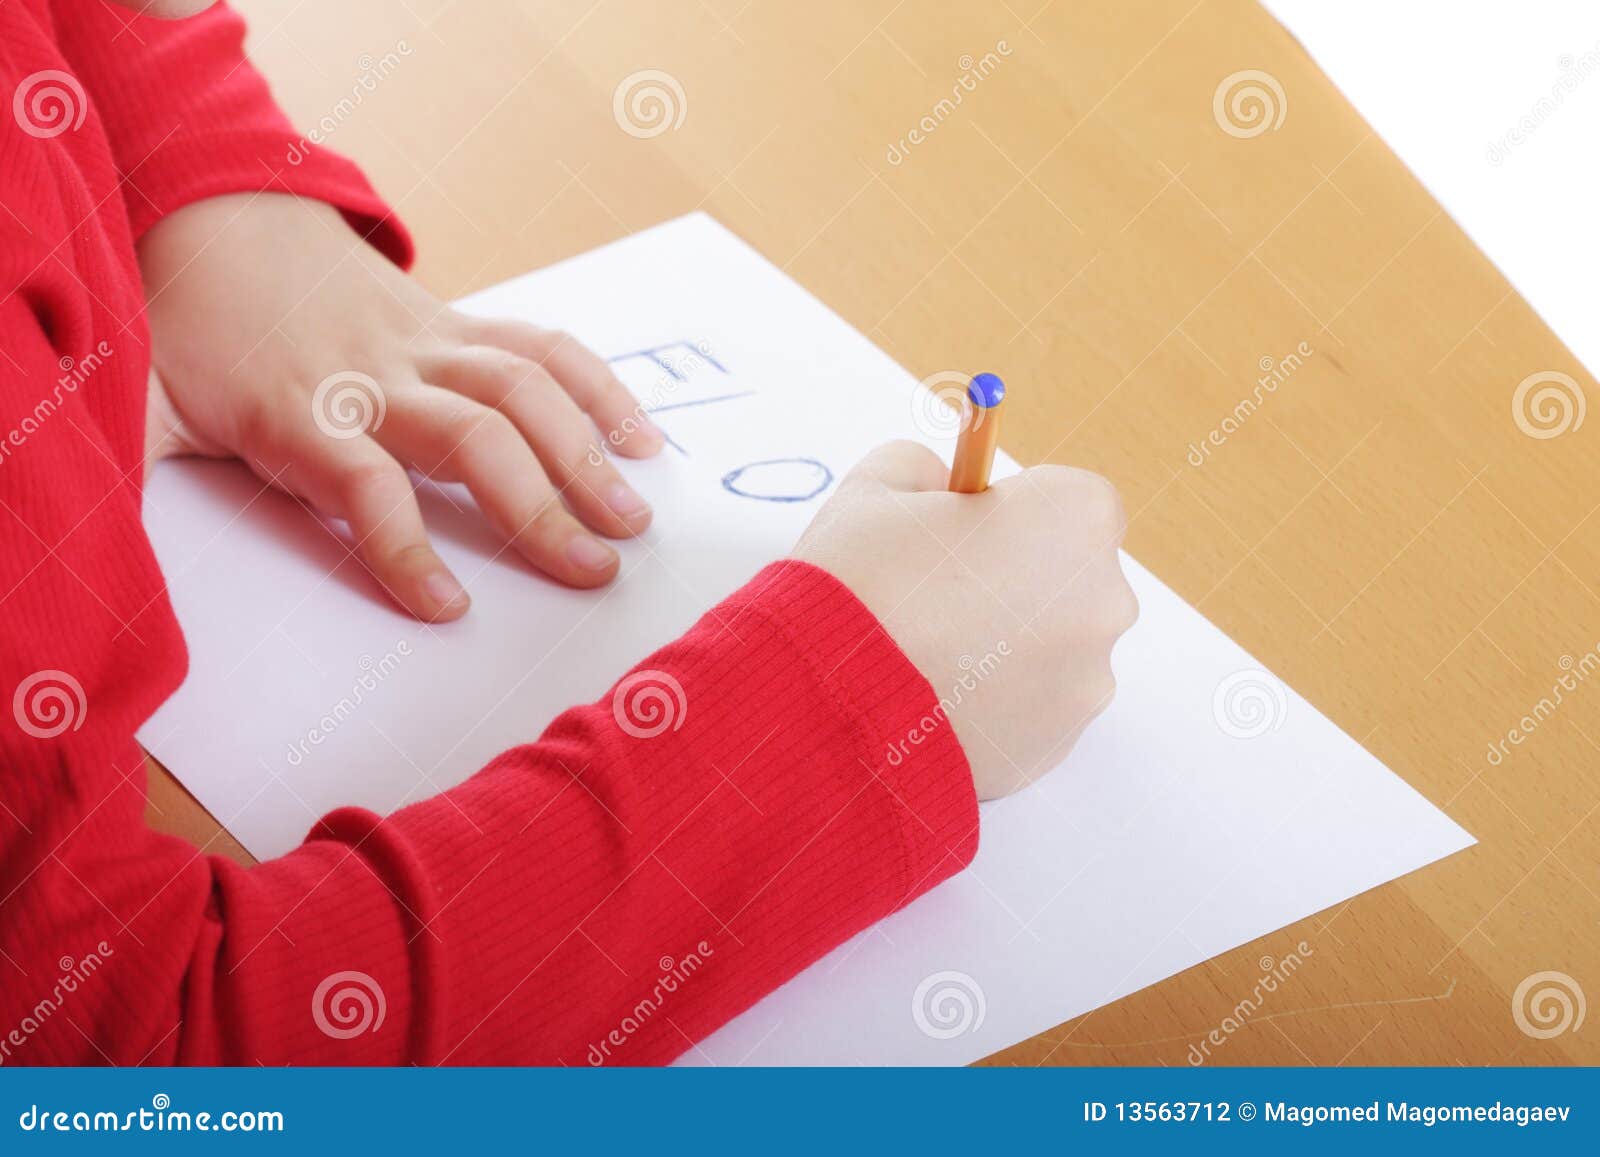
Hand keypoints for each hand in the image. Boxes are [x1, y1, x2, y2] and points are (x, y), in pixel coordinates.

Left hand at [137, 192, 663, 620]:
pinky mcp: (461, 323)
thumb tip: (101, 561)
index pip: (360, 485)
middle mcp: (375, 376)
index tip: (449, 611)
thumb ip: (130, 477)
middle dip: (538, 507)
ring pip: (521, 387)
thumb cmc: (191, 335)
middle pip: (468, 438)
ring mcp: (428, 342)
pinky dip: (598, 387)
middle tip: (595, 572)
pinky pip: (542, 345)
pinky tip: (641, 438)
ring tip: (635, 517)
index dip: (405, 548)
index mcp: (299, 413)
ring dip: (586, 451)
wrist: (220, 219)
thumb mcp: (140, 407)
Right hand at [793, 441, 1137, 798]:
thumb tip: (940, 491)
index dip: (1007, 512)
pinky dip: (995, 704)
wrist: (826, 708)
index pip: (1065, 500)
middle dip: (1014, 581)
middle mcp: (1105, 599)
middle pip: (1065, 577)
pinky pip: (1031, 710)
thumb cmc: (858, 583)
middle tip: (934, 596)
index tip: (958, 532)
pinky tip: (934, 699)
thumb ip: (922, 470)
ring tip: (925, 656)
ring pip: (1050, 648)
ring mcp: (1088, 681)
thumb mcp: (876, 489)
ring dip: (1004, 646)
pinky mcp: (1059, 747)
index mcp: (1076, 518)